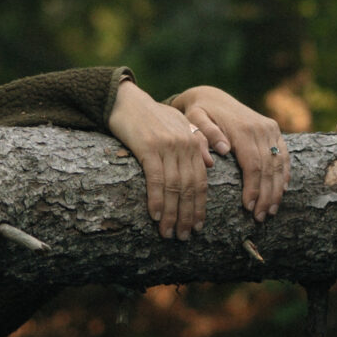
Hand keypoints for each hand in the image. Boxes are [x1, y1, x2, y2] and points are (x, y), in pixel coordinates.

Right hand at [108, 79, 213, 238]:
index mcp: (194, 143)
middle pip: (190, 188)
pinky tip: (156, 215)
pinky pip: (156, 178)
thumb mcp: (177, 126)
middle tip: (184, 237)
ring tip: (168, 233)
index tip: (198, 227)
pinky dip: (157, 199)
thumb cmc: (151, 116)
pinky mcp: (149, 147)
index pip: (201, 182)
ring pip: (174, 187)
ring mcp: (167, 146)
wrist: (126, 100)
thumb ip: (196, 143)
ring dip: (172, 214)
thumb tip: (211, 164)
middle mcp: (184, 145)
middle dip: (187, 215)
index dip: (200, 207)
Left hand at [168, 86, 289, 221]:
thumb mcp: (194, 120)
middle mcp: (260, 128)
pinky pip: (284, 154)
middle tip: (260, 217)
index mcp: (242, 129)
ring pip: (279, 164)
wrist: (211, 96)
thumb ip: (205, 133)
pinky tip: (282, 191)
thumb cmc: (199, 113)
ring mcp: (269, 128)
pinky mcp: (274, 130)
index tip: (248, 207)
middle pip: (268, 168)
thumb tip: (223, 150)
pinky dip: (284, 174)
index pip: (253, 165)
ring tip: (270, 211)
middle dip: (266, 195)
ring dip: (277, 190)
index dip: (253, 188)